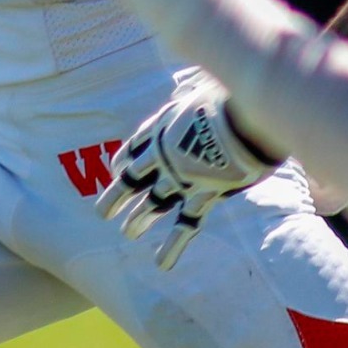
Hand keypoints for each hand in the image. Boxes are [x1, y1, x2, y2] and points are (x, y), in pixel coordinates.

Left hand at [97, 72, 280, 269]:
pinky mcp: (203, 194)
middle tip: (102, 213)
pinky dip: (174, 245)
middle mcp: (164, 155)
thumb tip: (187, 84)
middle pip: (133, 180)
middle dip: (117, 196)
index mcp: (162, 127)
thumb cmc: (227, 94)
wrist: (245, 117)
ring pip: (153, 203)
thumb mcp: (200, 85)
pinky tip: (162, 263)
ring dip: (139, 219)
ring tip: (127, 232)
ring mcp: (182, 178)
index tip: (116, 170)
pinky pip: (187, 223)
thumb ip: (190, 89)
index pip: (133, 148)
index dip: (123, 161)